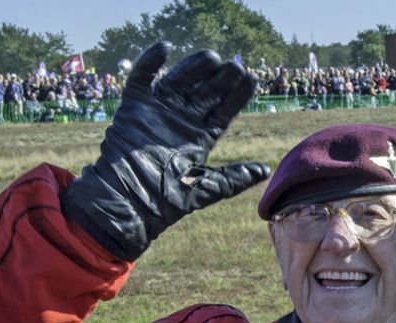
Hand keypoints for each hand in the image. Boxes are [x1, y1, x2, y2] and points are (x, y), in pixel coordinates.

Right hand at [61, 42, 270, 260]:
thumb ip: (236, 177)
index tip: (252, 79)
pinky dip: (148, 62)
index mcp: (199, 137)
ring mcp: (158, 112)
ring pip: (179, 80)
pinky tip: (163, 47)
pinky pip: (141, 79)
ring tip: (211, 57)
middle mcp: (181, 121)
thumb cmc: (168, 200)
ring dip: (194, 67)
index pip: (223, 110)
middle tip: (234, 65)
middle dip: (220, 79)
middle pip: (204, 91)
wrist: (130, 203)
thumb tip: (265, 170)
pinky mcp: (134, 108)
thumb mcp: (209, 187)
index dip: (237, 95)